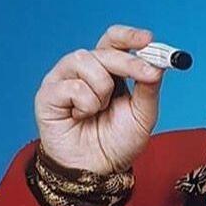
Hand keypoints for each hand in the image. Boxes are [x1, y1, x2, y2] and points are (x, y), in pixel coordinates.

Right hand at [34, 24, 165, 174]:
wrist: (97, 169)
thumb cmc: (117, 143)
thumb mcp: (143, 117)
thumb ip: (149, 90)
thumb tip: (158, 66)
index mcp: (108, 71)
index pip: (114, 42)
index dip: (130, 36)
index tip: (149, 39)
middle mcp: (84, 70)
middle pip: (104, 50)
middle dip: (128, 63)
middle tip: (146, 75)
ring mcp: (64, 79)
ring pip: (85, 61)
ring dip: (102, 89)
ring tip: (100, 110)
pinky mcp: (48, 94)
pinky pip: (71, 86)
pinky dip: (85, 104)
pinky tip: (80, 117)